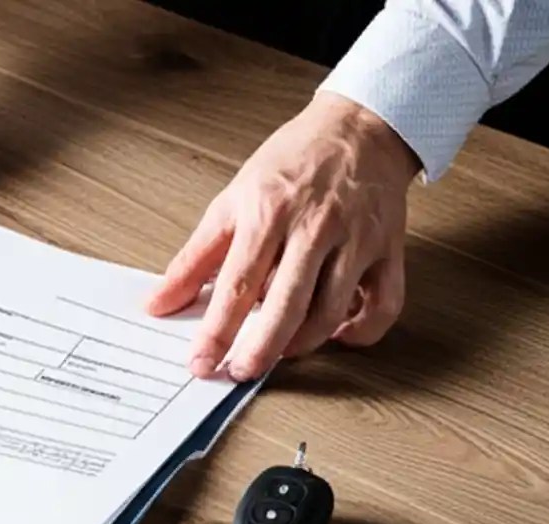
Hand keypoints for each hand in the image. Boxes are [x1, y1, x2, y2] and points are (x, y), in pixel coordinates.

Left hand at [147, 92, 420, 380]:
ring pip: (333, 311)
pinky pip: (384, 305)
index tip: (200, 361)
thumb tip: (158, 303)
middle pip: (287, 304)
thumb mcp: (231, 201)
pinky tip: (337, 334)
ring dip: (303, 343)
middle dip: (260, 349)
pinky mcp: (389, 248)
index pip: (237, 283)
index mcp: (268, 211)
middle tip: (240, 372)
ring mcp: (356, 239)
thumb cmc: (292, 163)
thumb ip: (194, 258)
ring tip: (279, 351)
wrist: (358, 126)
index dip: (217, 330)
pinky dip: (361, 332)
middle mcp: (314, 226)